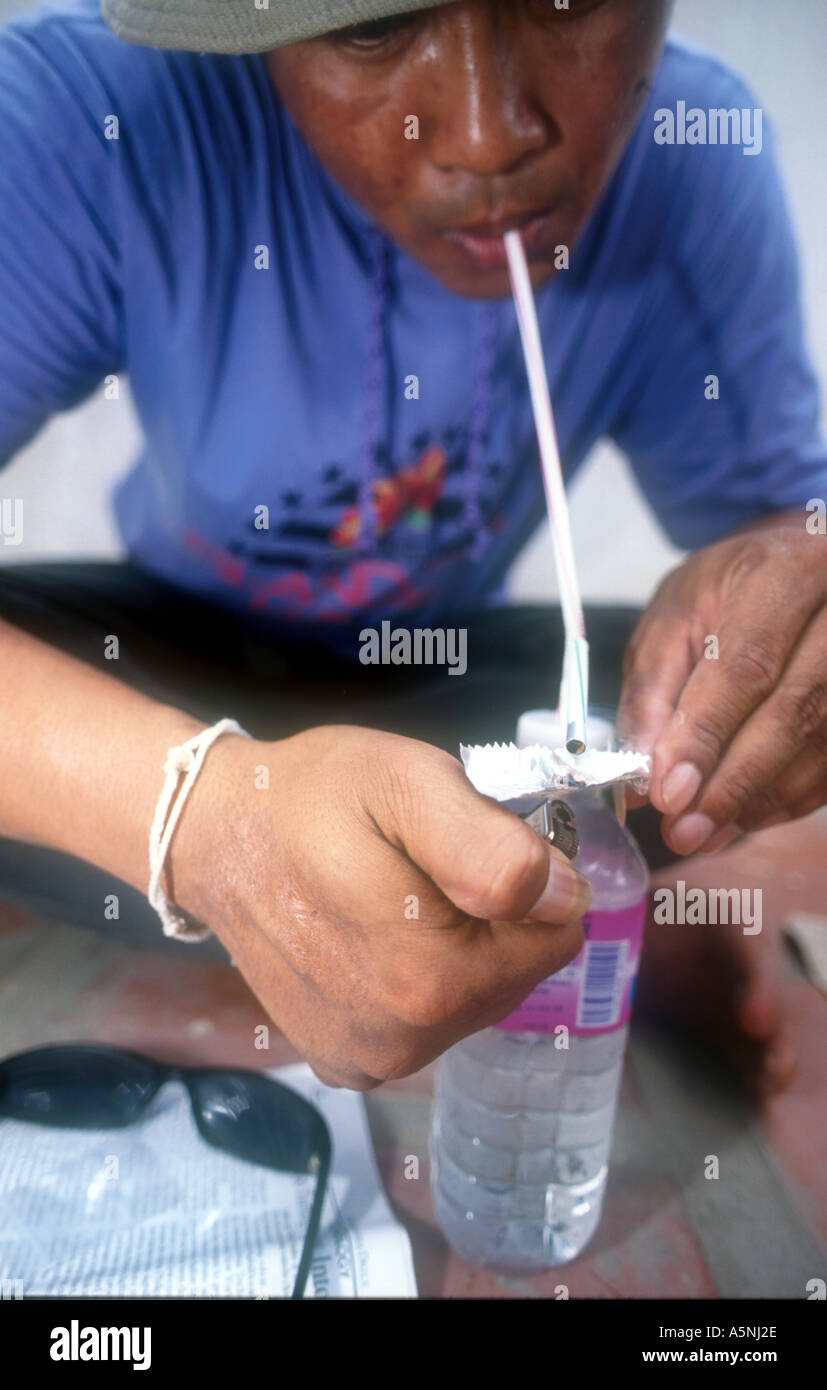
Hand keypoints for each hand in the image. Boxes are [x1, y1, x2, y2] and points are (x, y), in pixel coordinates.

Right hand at [171, 725, 591, 1087]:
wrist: (213, 836)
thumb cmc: (312, 797)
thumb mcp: (409, 782)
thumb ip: (495, 846)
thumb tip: (566, 898)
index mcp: (432, 978)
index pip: (557, 933)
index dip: (527, 878)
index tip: (465, 845)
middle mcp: (404, 1040)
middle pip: (516, 971)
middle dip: (488, 917)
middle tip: (417, 864)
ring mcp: (370, 1060)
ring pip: (474, 999)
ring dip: (452, 948)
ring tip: (387, 895)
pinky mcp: (343, 1062)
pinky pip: (422, 1023)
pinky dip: (411, 981)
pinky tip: (366, 939)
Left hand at [618, 516, 826, 854]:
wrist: (795, 565)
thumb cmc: (731, 588)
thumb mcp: (674, 617)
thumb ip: (655, 691)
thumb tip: (645, 772)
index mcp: (784, 573)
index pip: (745, 666)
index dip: (707, 736)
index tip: (669, 793)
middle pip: (793, 711)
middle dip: (732, 782)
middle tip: (684, 830)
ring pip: (821, 742)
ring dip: (760, 799)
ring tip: (706, 832)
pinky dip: (790, 797)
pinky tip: (747, 815)